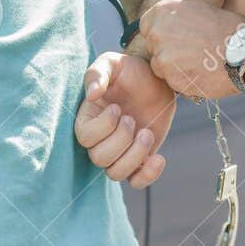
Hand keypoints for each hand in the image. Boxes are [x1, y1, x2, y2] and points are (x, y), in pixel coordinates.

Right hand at [74, 52, 174, 187]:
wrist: (157, 81)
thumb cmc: (129, 71)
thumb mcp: (112, 63)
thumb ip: (98, 74)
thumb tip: (92, 94)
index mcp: (88, 119)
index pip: (85, 137)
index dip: (102, 127)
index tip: (117, 108)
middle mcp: (101, 140)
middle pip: (100, 158)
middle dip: (120, 140)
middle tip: (132, 119)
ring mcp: (120, 152)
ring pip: (116, 173)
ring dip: (134, 157)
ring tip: (147, 133)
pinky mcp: (139, 159)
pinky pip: (136, 181)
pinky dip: (148, 176)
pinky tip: (159, 158)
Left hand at [135, 0, 244, 99]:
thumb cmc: (229, 29)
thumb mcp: (198, 10)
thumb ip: (176, 19)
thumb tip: (163, 27)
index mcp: (164, 10)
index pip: (147, 26)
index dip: (162, 34)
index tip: (175, 39)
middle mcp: (158, 31)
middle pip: (152, 48)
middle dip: (167, 52)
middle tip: (191, 53)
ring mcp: (163, 56)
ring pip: (160, 67)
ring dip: (174, 68)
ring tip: (199, 63)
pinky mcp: (171, 78)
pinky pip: (172, 82)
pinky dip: (184, 81)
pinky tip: (202, 73)